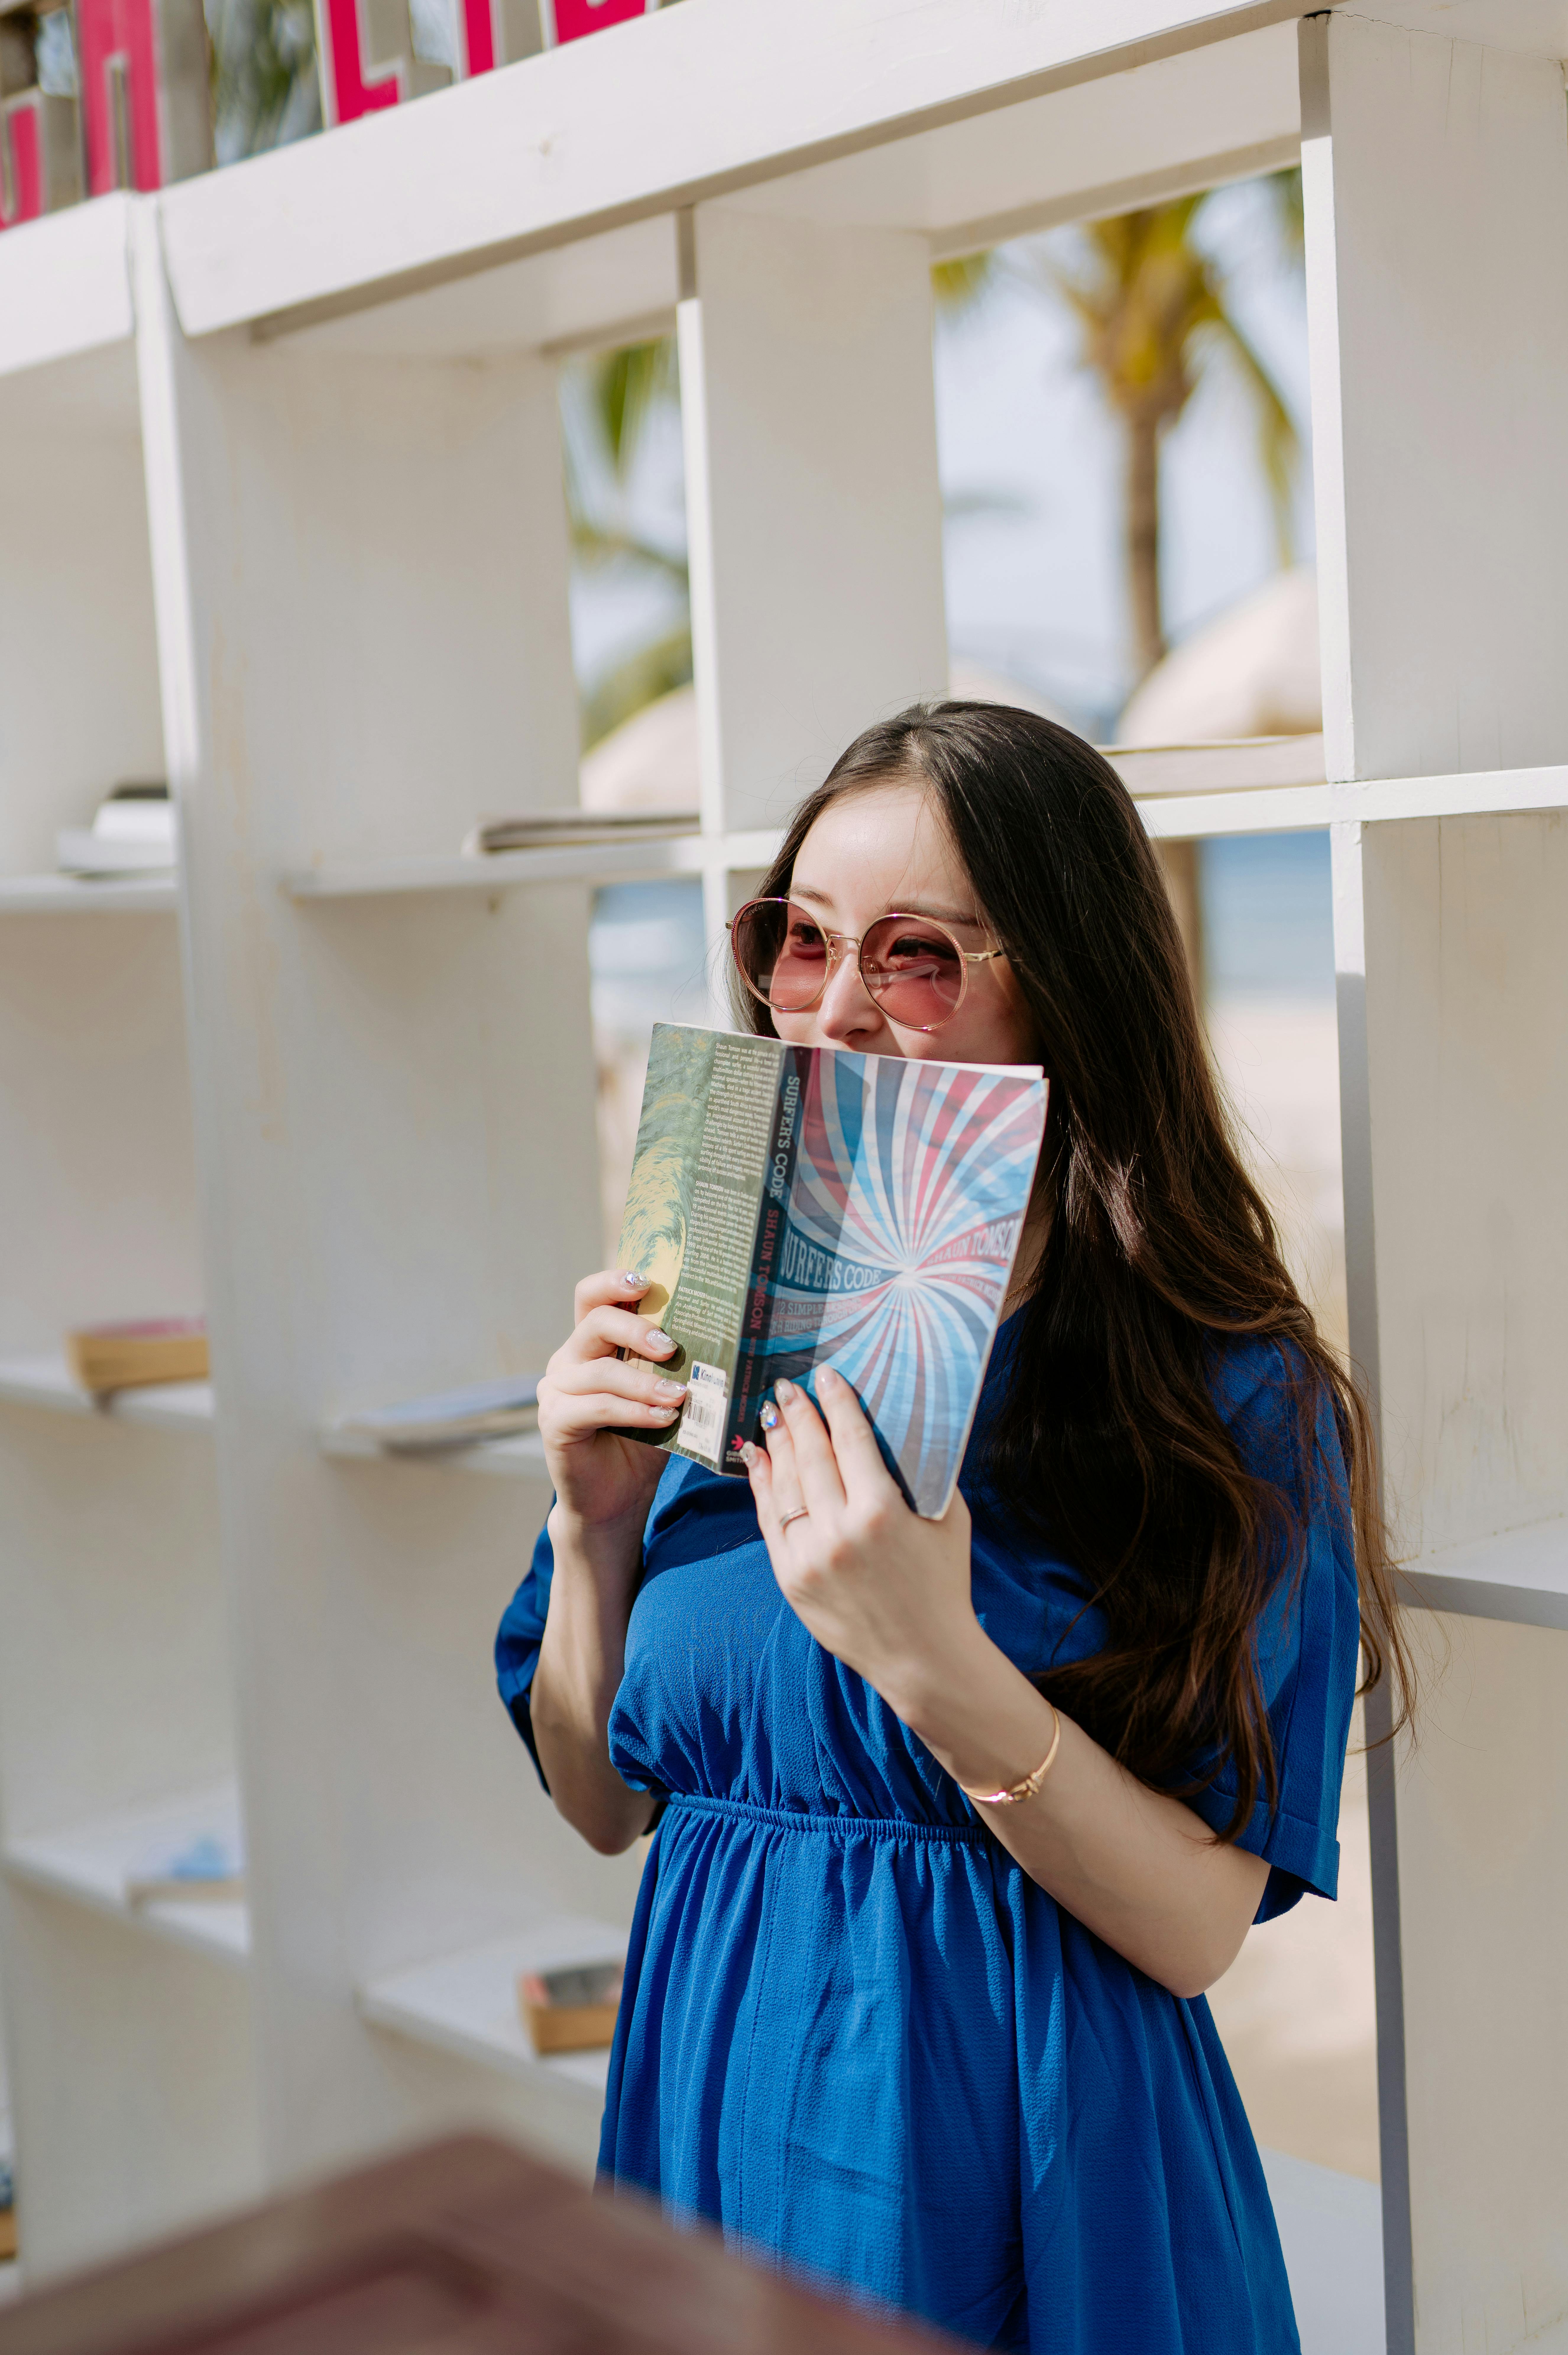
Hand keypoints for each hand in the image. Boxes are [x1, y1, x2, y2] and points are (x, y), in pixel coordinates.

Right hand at [538, 1270, 685, 1535]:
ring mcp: (556, 1390)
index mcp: (592, 1343)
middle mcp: (568, 1360)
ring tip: (680, 1396)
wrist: (617, 1498)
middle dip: (637, 1330)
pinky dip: (633, 1411)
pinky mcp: (554, 1422)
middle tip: (672, 1347)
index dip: (614, 1281)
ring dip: (645, 1382)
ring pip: (600, 1371)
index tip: (646, 1282)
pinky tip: (663, 1418)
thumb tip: (719, 1337)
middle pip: (595, 1322)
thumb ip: (671, 1366)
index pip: (592, 1297)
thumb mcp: (661, 1394)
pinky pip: (595, 1407)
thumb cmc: (643, 1441)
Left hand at [741, 1368, 976, 1715]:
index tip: (825, 1375)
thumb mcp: (948, 1519)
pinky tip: (758, 1457)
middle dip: (799, 1413)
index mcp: (882, 1512)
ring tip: (772, 1413)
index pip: (851, 1439)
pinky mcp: (791, 1578)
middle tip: (787, 1387)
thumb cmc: (942, 1582)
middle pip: (811, 1454)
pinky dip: (761, 1484)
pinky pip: (768, 1520)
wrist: (923, 1656)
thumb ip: (923, 1472)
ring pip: (785, 1483)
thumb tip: (895, 1426)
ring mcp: (809, 1557)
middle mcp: (840, 1531)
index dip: (837, 1402)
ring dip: (777, 1442)